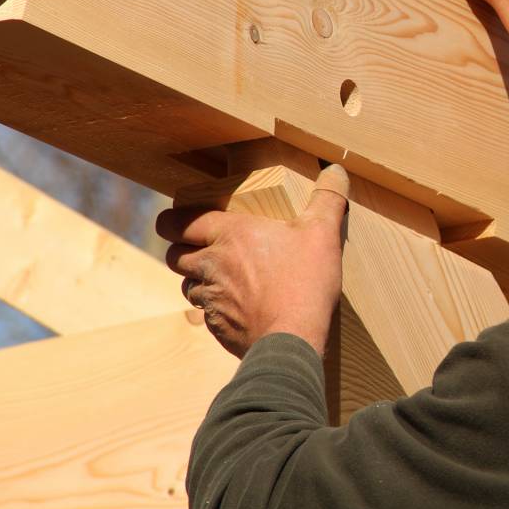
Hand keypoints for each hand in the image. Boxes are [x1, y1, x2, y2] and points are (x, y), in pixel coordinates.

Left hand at [156, 165, 350, 356]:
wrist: (291, 340)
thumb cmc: (304, 282)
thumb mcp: (322, 233)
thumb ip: (327, 198)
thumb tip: (335, 169)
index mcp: (230, 234)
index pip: (178, 223)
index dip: (172, 221)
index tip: (178, 222)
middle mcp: (211, 264)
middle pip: (173, 255)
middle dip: (182, 250)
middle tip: (201, 248)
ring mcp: (211, 298)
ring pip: (187, 285)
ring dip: (198, 280)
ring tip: (223, 278)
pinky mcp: (216, 325)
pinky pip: (205, 313)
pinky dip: (215, 308)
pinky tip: (238, 307)